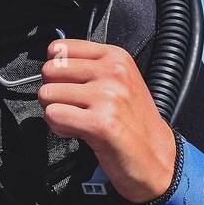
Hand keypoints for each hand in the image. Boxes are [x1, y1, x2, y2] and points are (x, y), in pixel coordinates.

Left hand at [38, 37, 176, 203]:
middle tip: (71, 106)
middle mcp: (113, 72)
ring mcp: (108, 96)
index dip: (56, 70)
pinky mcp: (100, 123)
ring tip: (77, 120)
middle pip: (49, 70)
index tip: (68, 84)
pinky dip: (59, 128)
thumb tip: (52, 62)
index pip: (59, 48)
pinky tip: (78, 132)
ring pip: (47, 94)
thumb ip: (89, 67)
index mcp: (116, 57)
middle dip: (53, 91)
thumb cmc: (133, 122)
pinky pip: (53, 116)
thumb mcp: (119, 81)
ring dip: (55, 112)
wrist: (155, 157)